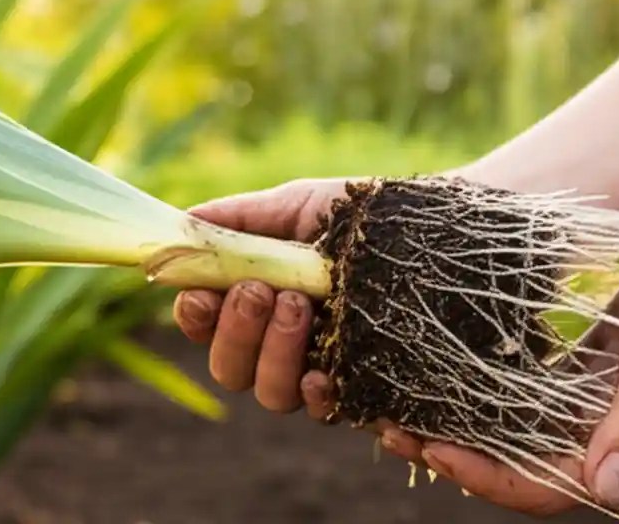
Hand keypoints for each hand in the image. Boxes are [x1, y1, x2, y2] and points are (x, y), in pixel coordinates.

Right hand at [171, 178, 347, 414]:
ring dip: (273, 354)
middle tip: (260, 291)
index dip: (194, 317)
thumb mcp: (299, 206)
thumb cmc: (360, 217)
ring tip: (298, 305)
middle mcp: (278, 345)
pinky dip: (315, 396)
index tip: (201, 295)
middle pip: (229, 367)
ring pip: (269, 393)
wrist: (434, 232)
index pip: (205, 324)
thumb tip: (183, 220)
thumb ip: (241, 219)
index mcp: (255, 300)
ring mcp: (317, 371)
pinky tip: (323, 373)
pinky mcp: (361, 393)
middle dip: (236, 332)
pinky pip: (324, 411)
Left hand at [419, 224, 618, 516]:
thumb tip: (603, 491)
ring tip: (392, 402)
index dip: (482, 478)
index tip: (431, 449)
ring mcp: (583, 408)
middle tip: (386, 426)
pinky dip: (472, 391)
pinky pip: (515, 397)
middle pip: (509, 465)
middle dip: (447, 454)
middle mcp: (595, 436)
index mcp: (618, 446)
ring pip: (505, 433)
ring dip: (451, 424)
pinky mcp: (576, 378)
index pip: (538, 488)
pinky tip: (431, 370)